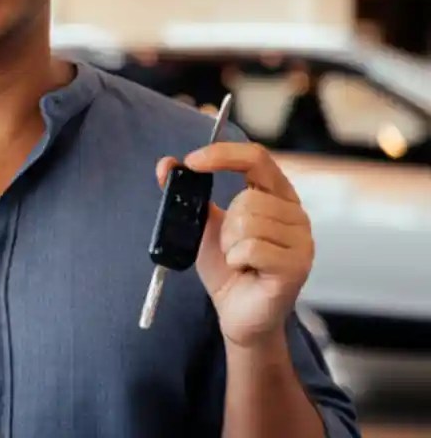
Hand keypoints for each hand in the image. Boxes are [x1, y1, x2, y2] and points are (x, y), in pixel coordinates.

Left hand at [156, 143, 314, 348]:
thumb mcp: (203, 225)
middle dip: (225, 224)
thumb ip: (188, 194)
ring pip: (249, 222)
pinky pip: (252, 248)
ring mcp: (302, 240)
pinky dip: (237, 259)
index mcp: (276, 196)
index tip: (190, 163)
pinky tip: (244, 270)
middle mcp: (296, 214)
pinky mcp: (298, 266)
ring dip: (230, 244)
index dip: (223, 154)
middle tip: (229, 246)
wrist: (237, 313)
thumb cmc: (227, 268)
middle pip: (248, 197)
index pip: (257, 158)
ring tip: (238, 259)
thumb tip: (165, 163)